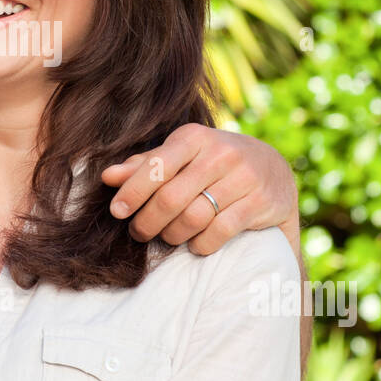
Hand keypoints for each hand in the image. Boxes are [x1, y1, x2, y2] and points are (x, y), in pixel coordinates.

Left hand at [100, 123, 297, 254]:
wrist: (273, 168)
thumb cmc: (213, 162)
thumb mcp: (182, 155)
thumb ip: (146, 166)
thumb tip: (108, 176)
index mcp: (193, 137)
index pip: (155, 167)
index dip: (132, 192)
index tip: (117, 212)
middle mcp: (220, 153)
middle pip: (170, 198)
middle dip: (148, 222)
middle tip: (139, 233)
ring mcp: (243, 177)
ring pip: (194, 218)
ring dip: (173, 235)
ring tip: (167, 236)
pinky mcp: (260, 202)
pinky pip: (220, 232)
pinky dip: (201, 243)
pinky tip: (195, 243)